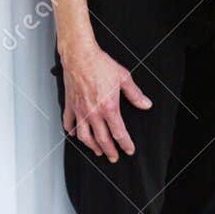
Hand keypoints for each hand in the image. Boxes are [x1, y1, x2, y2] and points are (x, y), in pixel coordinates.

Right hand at [60, 32, 151, 162]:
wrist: (80, 56)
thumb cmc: (101, 65)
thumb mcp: (124, 78)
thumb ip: (135, 94)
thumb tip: (146, 104)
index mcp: (109, 107)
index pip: (118, 132)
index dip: (125, 144)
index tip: (129, 150)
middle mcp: (93, 113)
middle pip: (102, 139)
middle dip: (110, 151)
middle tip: (114, 157)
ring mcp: (80, 110)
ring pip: (84, 136)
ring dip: (91, 146)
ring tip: (97, 151)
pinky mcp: (70, 105)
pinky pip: (69, 123)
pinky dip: (72, 132)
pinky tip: (75, 135)